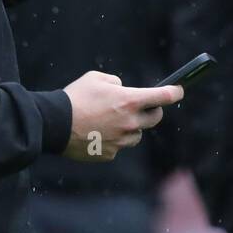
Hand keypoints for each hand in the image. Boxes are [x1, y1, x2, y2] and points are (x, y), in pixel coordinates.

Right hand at [60, 70, 182, 160]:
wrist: (53, 124)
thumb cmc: (75, 97)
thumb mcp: (96, 78)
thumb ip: (116, 82)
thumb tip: (122, 90)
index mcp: (130, 101)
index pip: (164, 97)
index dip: (175, 92)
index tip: (178, 90)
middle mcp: (130, 122)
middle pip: (155, 118)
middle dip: (152, 111)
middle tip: (142, 106)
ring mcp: (121, 140)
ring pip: (137, 134)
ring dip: (131, 127)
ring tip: (110, 120)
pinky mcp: (110, 154)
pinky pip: (119, 146)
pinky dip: (113, 140)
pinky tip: (98, 133)